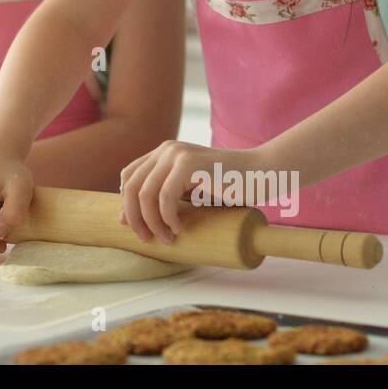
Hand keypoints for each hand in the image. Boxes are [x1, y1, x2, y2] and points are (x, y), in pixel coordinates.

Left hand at [119, 142, 275, 244]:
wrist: (262, 173)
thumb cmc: (229, 188)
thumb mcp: (190, 191)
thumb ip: (165, 195)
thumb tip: (126, 218)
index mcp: (164, 153)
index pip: (129, 176)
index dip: (125, 203)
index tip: (133, 227)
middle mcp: (166, 150)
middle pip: (132, 186)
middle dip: (134, 217)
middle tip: (146, 239)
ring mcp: (177, 154)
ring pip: (145, 193)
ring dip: (152, 222)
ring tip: (166, 238)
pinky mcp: (189, 163)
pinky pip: (165, 196)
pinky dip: (167, 217)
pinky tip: (179, 228)